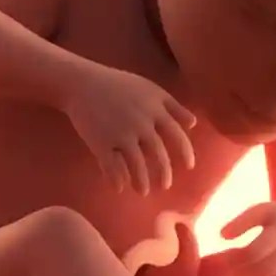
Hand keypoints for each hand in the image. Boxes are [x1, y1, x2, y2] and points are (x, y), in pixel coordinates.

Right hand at [61, 64, 196, 194]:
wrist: (82, 83)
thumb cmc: (119, 85)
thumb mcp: (150, 89)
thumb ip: (173, 105)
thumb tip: (194, 124)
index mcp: (155, 108)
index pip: (177, 135)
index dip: (185, 153)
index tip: (190, 166)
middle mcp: (141, 122)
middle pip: (159, 154)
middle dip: (164, 173)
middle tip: (165, 185)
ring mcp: (121, 133)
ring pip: (137, 165)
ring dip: (141, 182)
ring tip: (143, 191)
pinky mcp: (101, 141)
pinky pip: (112, 167)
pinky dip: (117, 180)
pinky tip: (119, 188)